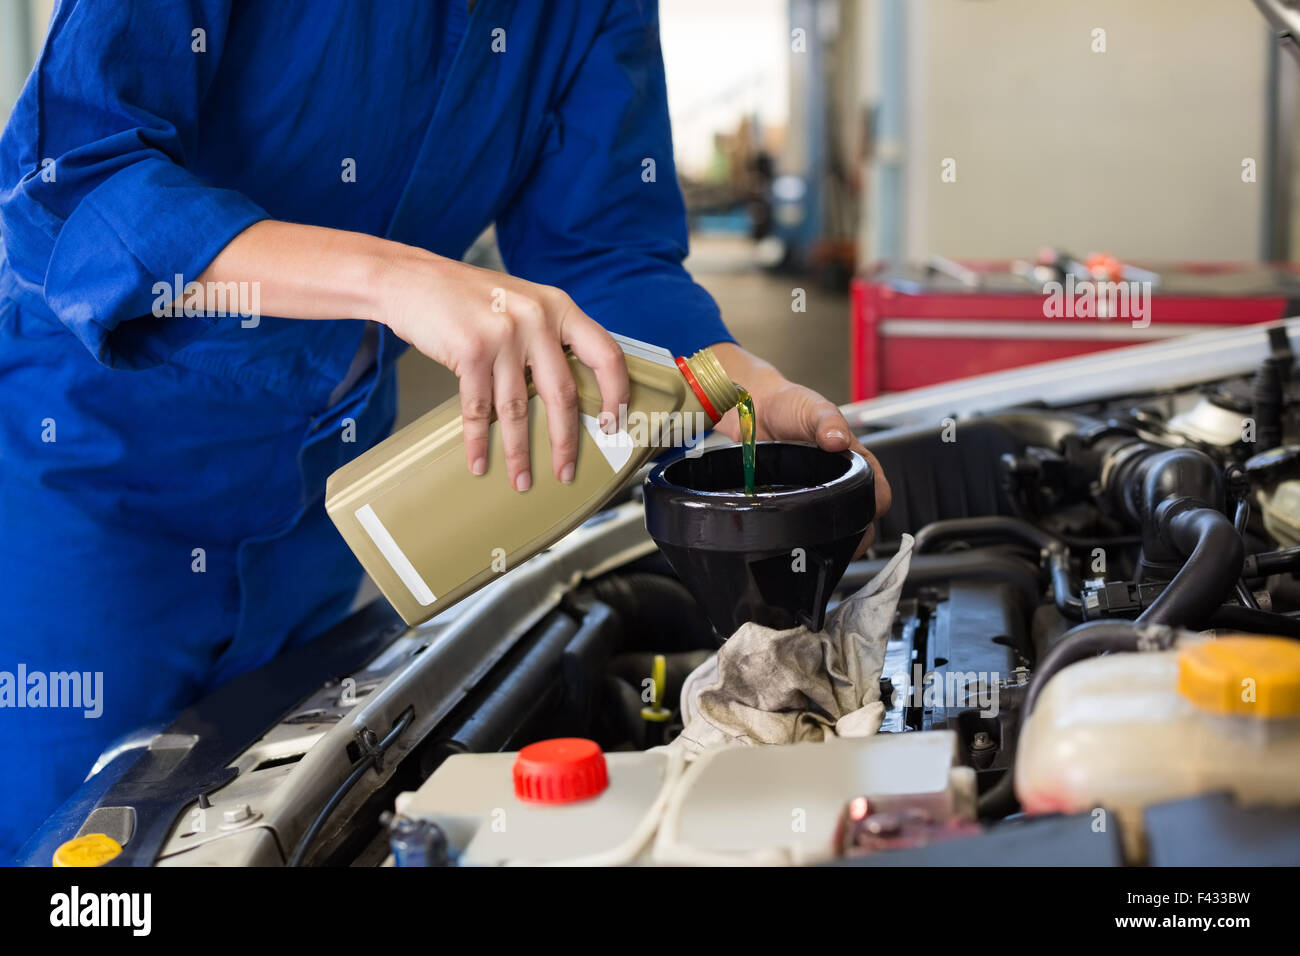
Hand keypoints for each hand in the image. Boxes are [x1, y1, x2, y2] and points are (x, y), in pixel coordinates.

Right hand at [378, 252, 629, 491]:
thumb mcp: (522, 302)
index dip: (615, 393)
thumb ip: (547, 335)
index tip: (613, 423)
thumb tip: (569, 389)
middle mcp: (536, 318)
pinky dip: (478, 440)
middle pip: (563, 393)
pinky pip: (478, 409)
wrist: (410, 279)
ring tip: (521, 479)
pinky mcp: (471, 350)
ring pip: (518, 408)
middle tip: (565, 471)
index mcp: (558, 307)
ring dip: (519, 452)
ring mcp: (504, 335)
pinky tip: (479, 461)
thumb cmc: (465, 296)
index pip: (605, 353)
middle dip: (565, 441)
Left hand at [709, 343, 891, 554]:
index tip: (868, 512)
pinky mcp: (793, 503)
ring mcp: (817, 495)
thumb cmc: (791, 405)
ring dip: (832, 538)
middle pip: (860, 517)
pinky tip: (798, 539)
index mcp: (854, 461)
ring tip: (820, 546)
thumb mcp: (813, 408)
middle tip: (842, 541)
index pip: (878, 490)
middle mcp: (839, 481)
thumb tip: (837, 440)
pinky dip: (806, 535)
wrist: (753, 409)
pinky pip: (805, 525)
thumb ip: (827, 420)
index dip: (876, 504)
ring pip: (834, 526)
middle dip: (857, 532)